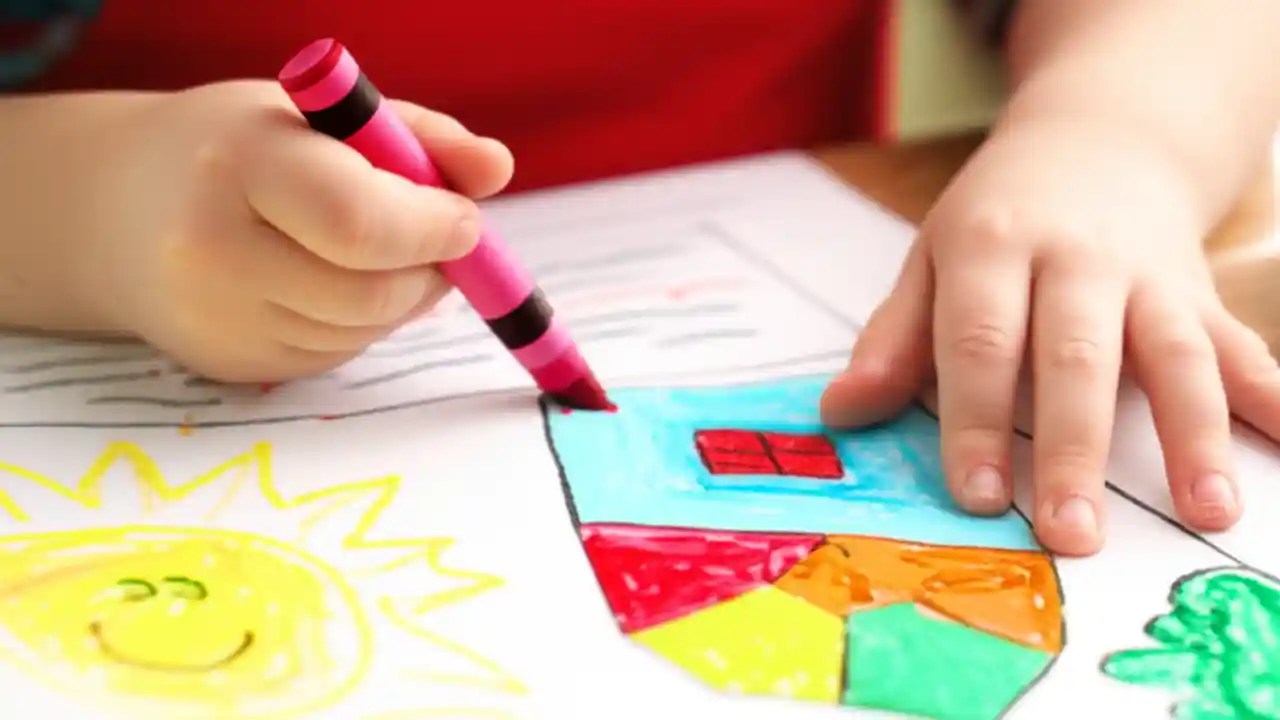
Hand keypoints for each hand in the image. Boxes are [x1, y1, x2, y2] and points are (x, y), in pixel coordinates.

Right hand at [84, 80, 511, 381]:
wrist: (113, 211)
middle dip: (428, 273)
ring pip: (359, 332)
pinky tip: (328, 283)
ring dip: (399, 299)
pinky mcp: (227, 364)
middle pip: (367, 292)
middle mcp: (213, 250)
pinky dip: (359, 325)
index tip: (465, 220)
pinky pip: (333, 357)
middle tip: (440, 244)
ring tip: (377, 254)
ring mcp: (214, 318)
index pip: (357, 220)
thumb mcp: (318, 117)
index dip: (430, 228)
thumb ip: (417, 137)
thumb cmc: (238, 149)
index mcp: (239, 164)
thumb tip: (498, 169)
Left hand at [821, 119, 1279, 555]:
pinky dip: (1271, 395)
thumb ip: (894, 339)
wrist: (1099, 139)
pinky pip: (1241, 345)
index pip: (981, 340)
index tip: (978, 497)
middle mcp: (1074, 258)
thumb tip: (839, 413)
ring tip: (1208, 509)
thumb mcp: (933, 258)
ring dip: (1193, 433)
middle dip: (1075, 448)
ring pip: (1174, 352)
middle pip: (1076, 356)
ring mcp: (1148, 274)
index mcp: (992, 247)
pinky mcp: (1200, 291)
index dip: (977, 421)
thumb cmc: (1000, 215)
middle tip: (1072, 533)